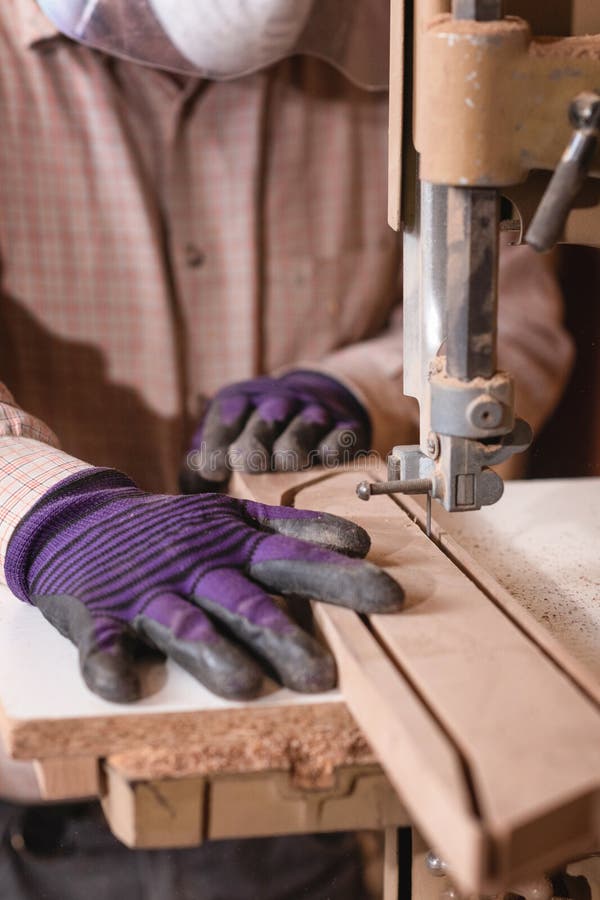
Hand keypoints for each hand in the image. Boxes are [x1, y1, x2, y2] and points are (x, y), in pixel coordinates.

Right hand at [5, 469, 402, 702]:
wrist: (81, 520)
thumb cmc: (173, 530)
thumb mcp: (234, 519)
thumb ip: (294, 531)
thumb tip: (358, 541)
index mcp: (232, 548)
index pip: (294, 561)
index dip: (340, 578)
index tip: (389, 597)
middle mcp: (197, 570)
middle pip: (243, 603)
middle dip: (283, 636)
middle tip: (322, 673)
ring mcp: (147, 594)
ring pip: (182, 625)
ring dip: (211, 652)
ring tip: (244, 685)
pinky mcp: (99, 615)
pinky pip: (103, 644)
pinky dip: (110, 664)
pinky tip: (126, 685)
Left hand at [180, 371, 370, 492]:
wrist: (314, 406)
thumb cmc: (253, 441)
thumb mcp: (221, 446)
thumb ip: (198, 469)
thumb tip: (197, 482)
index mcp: (240, 401)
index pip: (226, 416)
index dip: (218, 445)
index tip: (214, 472)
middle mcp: (277, 401)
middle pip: (265, 419)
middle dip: (255, 447)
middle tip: (251, 466)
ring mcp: (313, 412)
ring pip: (304, 427)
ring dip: (292, 450)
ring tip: (286, 465)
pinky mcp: (345, 428)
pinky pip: (341, 437)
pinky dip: (332, 451)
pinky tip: (323, 462)